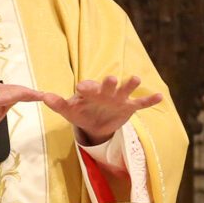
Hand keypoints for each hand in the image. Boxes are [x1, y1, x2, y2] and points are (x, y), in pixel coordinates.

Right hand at [0, 82, 45, 139]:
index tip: (43, 96)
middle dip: (31, 92)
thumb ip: (4, 107)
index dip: (30, 94)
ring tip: (38, 95)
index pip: (16, 92)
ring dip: (25, 92)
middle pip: (16, 90)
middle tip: (45, 95)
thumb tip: (16, 100)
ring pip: (10, 91)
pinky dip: (10, 97)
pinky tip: (20, 97)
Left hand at [38, 75, 164, 145]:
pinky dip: (150, 100)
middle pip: (107, 85)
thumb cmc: (81, 112)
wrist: (96, 124)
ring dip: (130, 84)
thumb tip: (43, 97)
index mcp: (90, 91)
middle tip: (109, 79)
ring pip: (125, 89)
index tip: (80, 88)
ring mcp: (119, 98)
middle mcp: (106, 91)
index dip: (85, 88)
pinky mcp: (129, 107)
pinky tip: (160, 96)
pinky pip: (141, 104)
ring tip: (136, 79)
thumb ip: (58, 104)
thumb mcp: (69, 111)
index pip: (87, 87)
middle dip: (108, 83)